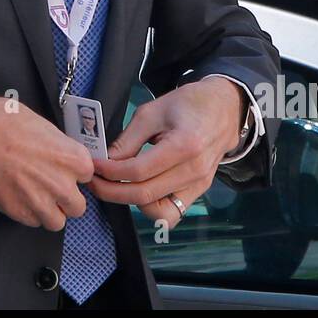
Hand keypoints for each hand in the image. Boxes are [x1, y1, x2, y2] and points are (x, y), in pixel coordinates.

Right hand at [0, 93, 94, 231]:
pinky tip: (20, 197)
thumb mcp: (45, 126)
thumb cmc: (6, 122)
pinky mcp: (20, 211)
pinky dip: (28, 213)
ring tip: (37, 198)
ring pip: (57, 221)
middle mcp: (62, 184)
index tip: (65, 172)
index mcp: (74, 159)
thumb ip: (61, 147)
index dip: (74, 174)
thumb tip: (62, 156)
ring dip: (49, 212)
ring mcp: (41, 201)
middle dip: (66, 199)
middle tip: (51, 188)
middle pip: (77, 206)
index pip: (88, 176)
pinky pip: (33, 222)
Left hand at [87, 78, 243, 226]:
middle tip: (93, 181)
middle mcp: (195, 170)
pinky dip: (150, 208)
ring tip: (114, 185)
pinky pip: (171, 213)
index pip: (139, 170)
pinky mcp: (199, 192)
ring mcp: (200, 184)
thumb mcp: (152, 112)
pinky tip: (137, 190)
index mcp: (185, 144)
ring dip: (129, 202)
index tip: (93, 165)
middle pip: (145, 195)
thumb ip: (128, 140)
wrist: (224, 109)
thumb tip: (105, 161)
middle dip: (111, 191)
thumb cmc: (188, 104)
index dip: (110, 171)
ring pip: (157, 211)